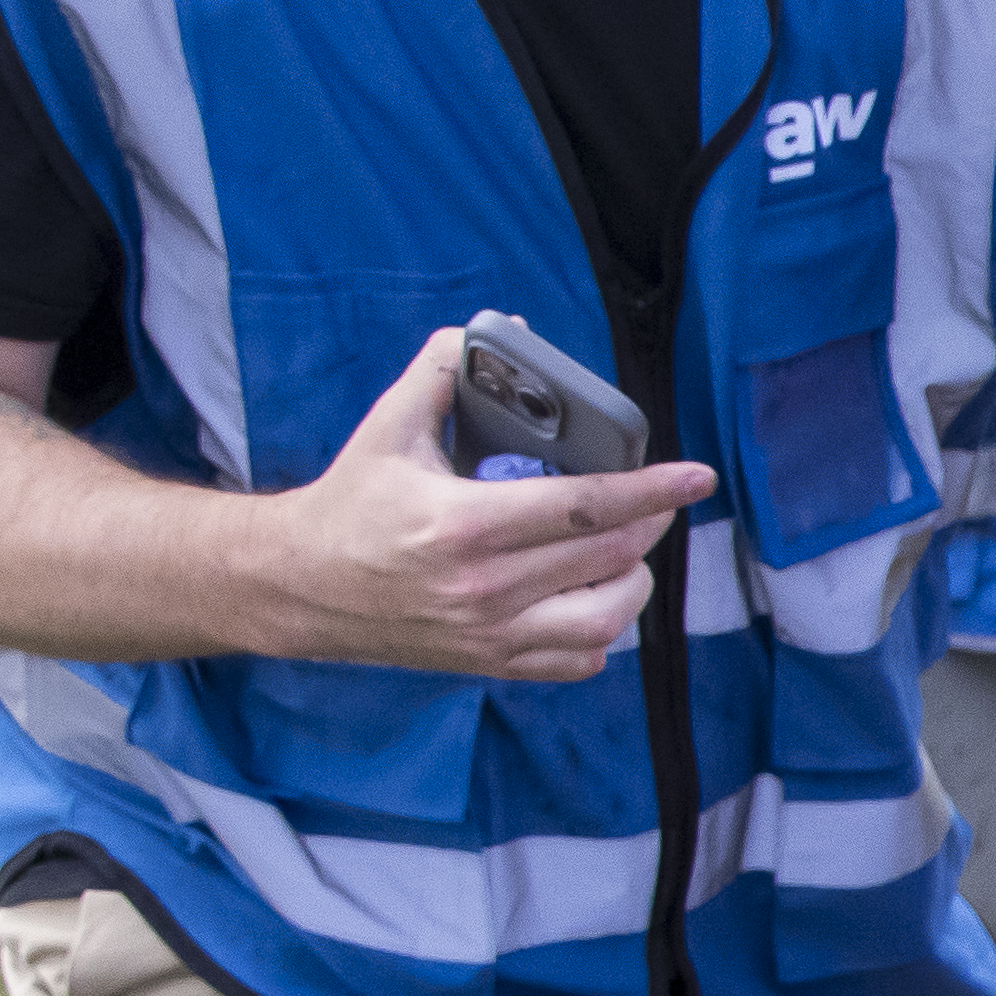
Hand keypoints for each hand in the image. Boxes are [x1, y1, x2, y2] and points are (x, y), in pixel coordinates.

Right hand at [286, 325, 701, 680]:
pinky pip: (581, 659)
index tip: (696, 476)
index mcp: (464, 525)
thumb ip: (443, 372)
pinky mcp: (491, 664)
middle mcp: (484, 587)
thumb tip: (499, 331)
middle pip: (609, 556)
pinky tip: (591, 593)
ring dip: (633, 577)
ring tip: (623, 547)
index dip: (651, 489)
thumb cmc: (349, 503)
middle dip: (649, 522)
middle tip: (656, 499)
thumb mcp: (389, 428)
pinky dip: (603, 627)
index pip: (586, 506)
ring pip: (608, 616)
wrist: (298, 587)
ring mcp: (491, 634)